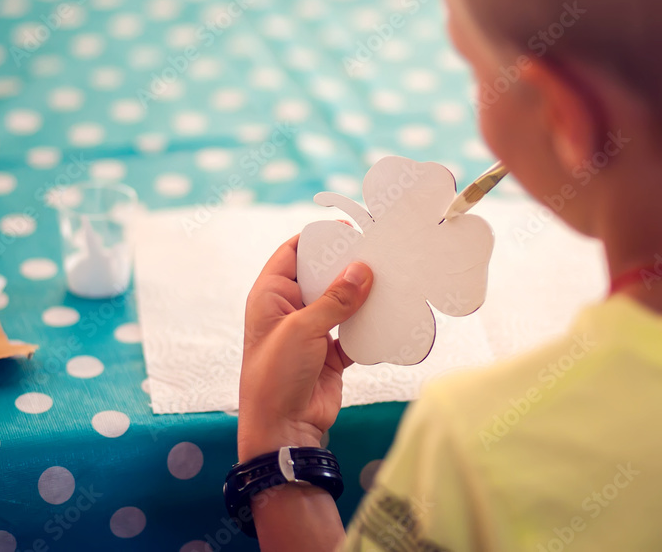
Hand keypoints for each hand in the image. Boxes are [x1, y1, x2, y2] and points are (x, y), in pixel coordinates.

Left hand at [238, 234, 372, 461]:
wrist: (283, 431)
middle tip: (378, 252)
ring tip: (391, 278)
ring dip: (363, 295)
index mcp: (270, 296)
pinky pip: (354, 331)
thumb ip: (335, 300)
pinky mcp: (330, 354)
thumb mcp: (302, 330)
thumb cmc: (276, 377)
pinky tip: (391, 314)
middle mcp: (290, 310)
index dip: (317, 239)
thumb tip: (362, 270)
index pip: (292, 253)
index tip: (348, 231)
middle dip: (347, 265)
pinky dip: (370, 326)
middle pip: (322, 275)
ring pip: (341, 303)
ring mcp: (311, 332)